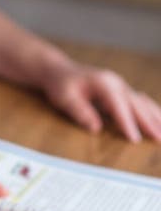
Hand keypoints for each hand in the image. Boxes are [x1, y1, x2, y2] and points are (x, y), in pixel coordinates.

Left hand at [41, 60, 160, 141]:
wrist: (60, 71)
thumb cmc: (61, 85)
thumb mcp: (64, 97)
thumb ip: (79, 111)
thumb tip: (96, 128)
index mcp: (103, 83)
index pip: (118, 105)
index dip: (127, 122)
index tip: (134, 139)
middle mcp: (116, 83)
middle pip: (136, 104)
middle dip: (149, 122)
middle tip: (160, 139)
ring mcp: (121, 86)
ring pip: (142, 102)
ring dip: (155, 117)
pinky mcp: (123, 91)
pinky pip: (141, 102)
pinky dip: (152, 112)